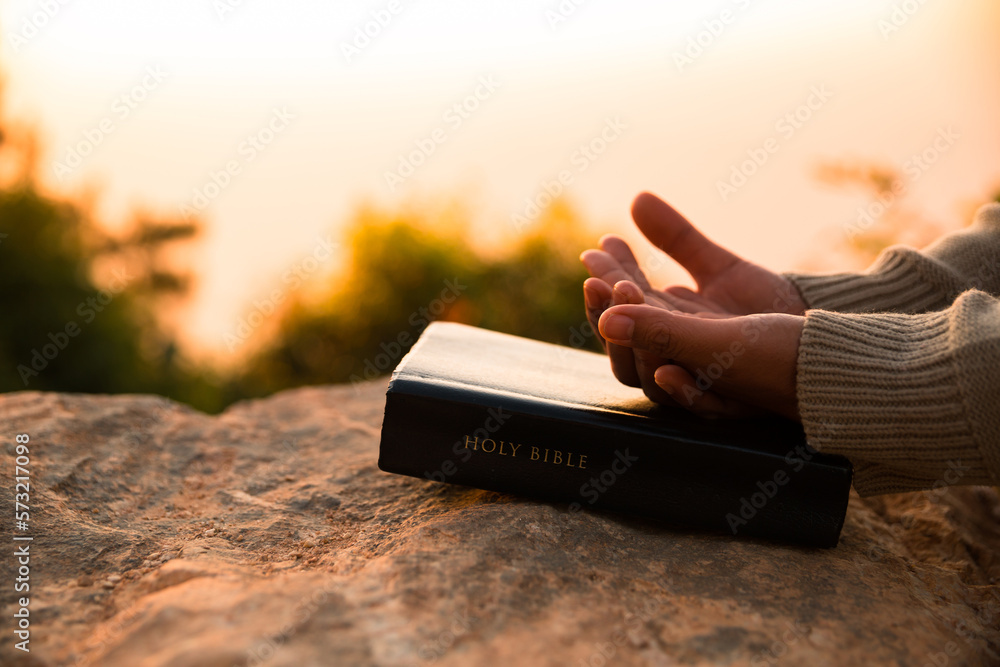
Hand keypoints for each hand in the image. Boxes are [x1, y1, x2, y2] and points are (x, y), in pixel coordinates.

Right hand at [580, 192, 807, 417]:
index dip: (605, 281)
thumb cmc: (766, 309)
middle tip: (602, 280)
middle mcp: (673, 357)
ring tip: (631, 300)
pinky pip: (700, 405)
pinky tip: (666, 370)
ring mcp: (698, 382)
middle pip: (621, 347)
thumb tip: (637, 198)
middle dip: (607, 312)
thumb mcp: (719, 268)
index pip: (620, 309)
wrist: (819, 344)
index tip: (596, 249)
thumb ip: (678, 239)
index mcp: (664, 328)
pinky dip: (682, 390)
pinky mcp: (732, 403)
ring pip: (647, 378)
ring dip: (634, 346)